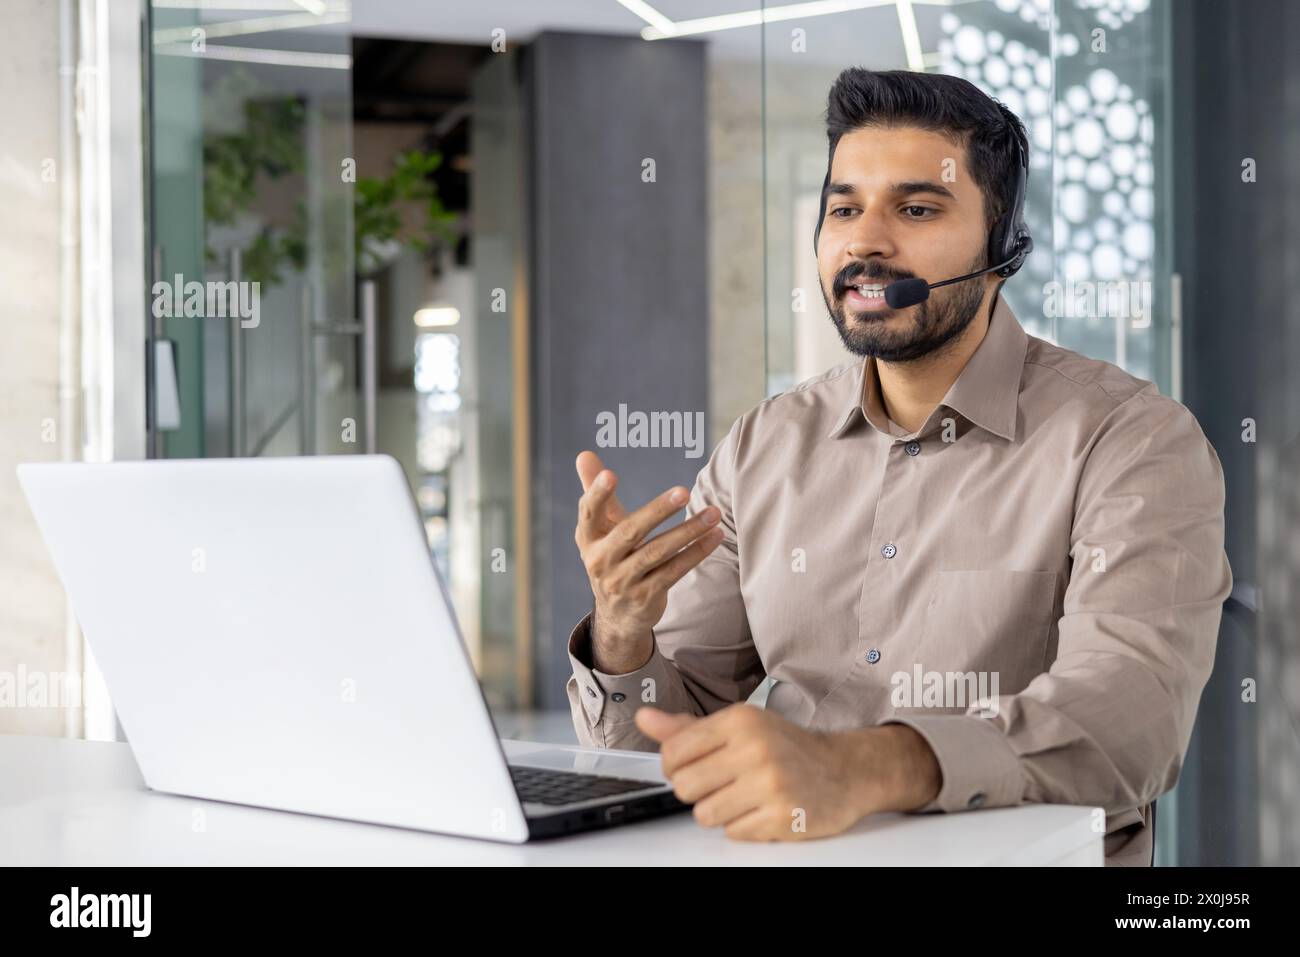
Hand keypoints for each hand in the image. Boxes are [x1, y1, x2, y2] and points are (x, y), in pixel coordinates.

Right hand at [574, 451, 723, 674]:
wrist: (616, 615)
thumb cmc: (611, 557)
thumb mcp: (599, 528)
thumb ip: (595, 491)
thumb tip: (584, 453)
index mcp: (588, 538)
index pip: (589, 513)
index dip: (597, 493)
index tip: (611, 474)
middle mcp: (600, 561)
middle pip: (630, 532)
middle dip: (657, 511)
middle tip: (684, 491)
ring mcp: (622, 581)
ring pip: (657, 552)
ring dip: (688, 531)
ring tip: (713, 514)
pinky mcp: (645, 597)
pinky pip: (674, 571)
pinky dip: (695, 553)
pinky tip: (714, 536)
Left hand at [636, 704, 941, 839]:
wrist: (844, 770)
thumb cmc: (785, 747)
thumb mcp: (740, 726)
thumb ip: (688, 728)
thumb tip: (644, 718)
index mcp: (739, 721)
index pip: (673, 752)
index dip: (675, 767)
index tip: (693, 767)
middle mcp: (754, 748)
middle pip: (684, 786)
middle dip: (698, 791)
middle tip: (723, 783)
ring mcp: (770, 784)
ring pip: (705, 814)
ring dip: (719, 812)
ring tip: (743, 797)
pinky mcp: (782, 817)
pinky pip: (734, 833)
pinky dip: (743, 827)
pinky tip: (762, 810)